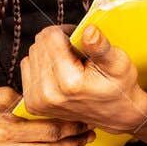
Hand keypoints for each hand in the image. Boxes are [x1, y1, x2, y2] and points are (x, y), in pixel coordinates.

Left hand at [20, 23, 146, 133]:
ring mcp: (38, 101)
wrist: (115, 114)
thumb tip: (88, 31)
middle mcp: (49, 94)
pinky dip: (42, 65)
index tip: (80, 41)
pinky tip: (59, 72)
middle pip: (40, 44)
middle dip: (57, 42)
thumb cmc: (118, 88)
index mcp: (69, 83)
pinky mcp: (32, 104)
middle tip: (77, 53)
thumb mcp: (119, 64)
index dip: (67, 32)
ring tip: (70, 63)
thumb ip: (101, 47)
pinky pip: (27, 67)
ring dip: (49, 53)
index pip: (51, 37)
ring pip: (32, 53)